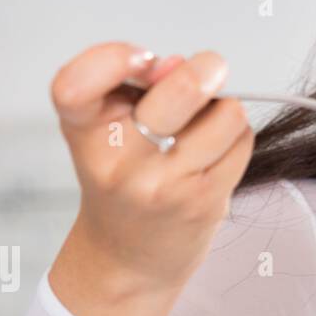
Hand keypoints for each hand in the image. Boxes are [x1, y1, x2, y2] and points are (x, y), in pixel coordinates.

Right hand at [45, 41, 254, 315]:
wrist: (127, 256)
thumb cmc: (123, 176)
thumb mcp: (106, 126)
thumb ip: (135, 86)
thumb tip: (182, 63)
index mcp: (82, 130)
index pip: (75, 85)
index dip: (112, 59)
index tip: (141, 58)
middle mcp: (116, 162)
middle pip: (182, 89)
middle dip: (206, 70)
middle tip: (209, 71)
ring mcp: (161, 185)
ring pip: (226, 113)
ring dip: (224, 110)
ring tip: (204, 127)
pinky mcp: (201, 201)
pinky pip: (241, 141)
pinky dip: (235, 137)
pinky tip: (213, 154)